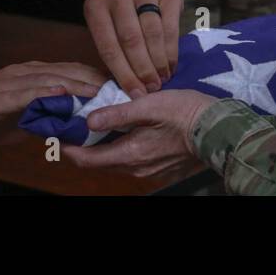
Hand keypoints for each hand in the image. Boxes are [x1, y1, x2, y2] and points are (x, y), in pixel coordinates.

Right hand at [0, 61, 107, 149]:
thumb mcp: (23, 118)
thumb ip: (47, 116)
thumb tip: (75, 123)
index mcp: (32, 75)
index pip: (70, 72)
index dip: (94, 77)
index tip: (118, 86)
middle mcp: (23, 73)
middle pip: (64, 71)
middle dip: (92, 79)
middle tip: (117, 88)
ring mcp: (8, 83)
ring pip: (47, 79)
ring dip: (74, 84)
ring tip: (98, 90)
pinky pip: (21, 94)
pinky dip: (42, 92)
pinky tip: (59, 94)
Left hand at [64, 89, 215, 180]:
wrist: (220, 129)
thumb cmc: (186, 113)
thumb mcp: (150, 106)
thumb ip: (117, 114)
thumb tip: (88, 120)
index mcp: (129, 154)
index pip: (86, 160)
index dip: (66, 148)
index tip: (56, 132)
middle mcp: (134, 168)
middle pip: (97, 161)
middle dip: (80, 144)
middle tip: (70, 121)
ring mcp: (146, 169)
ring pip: (112, 159)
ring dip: (99, 144)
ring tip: (91, 121)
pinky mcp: (156, 164)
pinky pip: (128, 157)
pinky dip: (116, 144)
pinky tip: (118, 126)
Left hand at [84, 0, 182, 96]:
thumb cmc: (122, 11)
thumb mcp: (107, 23)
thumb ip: (112, 49)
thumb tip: (123, 88)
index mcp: (96, 6)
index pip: (108, 46)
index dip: (122, 73)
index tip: (133, 94)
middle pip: (130, 40)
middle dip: (141, 70)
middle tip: (150, 90)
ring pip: (152, 34)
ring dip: (157, 62)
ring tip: (161, 80)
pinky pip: (170, 27)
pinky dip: (171, 51)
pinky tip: (170, 66)